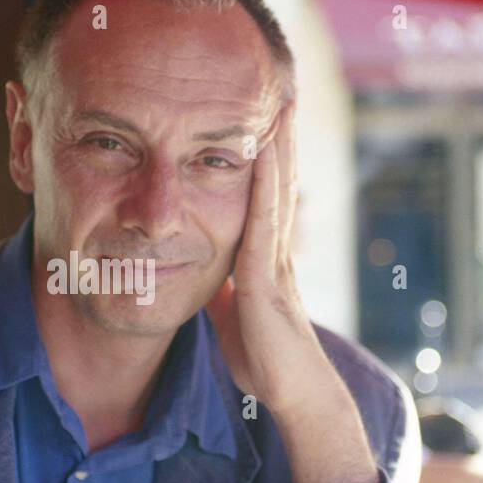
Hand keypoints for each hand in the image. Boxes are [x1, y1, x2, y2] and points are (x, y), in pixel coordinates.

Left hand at [206, 100, 326, 415]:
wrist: (289, 392)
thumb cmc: (261, 358)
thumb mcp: (227, 312)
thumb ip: (217, 287)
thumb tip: (194, 270)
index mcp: (262, 256)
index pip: (262, 196)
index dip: (263, 159)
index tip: (260, 120)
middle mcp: (274, 249)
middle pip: (276, 182)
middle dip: (278, 138)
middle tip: (280, 90)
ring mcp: (275, 259)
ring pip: (277, 190)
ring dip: (278, 146)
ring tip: (279, 103)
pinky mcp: (267, 276)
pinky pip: (264, 219)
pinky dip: (266, 181)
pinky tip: (263, 149)